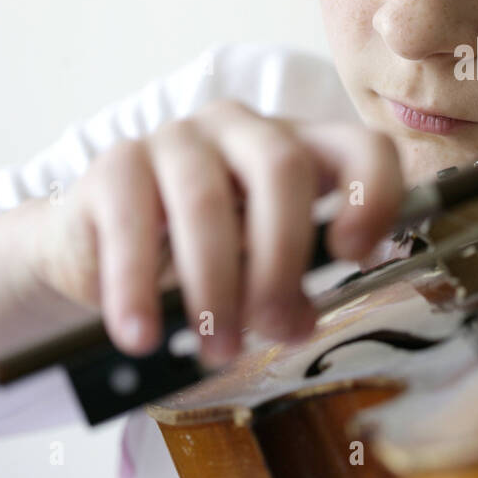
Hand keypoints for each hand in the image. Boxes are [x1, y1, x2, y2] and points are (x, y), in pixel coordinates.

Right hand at [29, 99, 404, 364]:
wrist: (104, 241)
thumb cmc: (203, 249)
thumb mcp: (260, 265)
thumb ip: (290, 286)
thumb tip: (297, 322)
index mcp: (300, 147)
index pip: (362, 147)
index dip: (373, 194)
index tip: (358, 254)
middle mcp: (243, 128)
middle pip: (282, 168)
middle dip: (281, 259)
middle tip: (271, 327)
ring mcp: (177, 139)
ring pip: (205, 199)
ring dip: (213, 287)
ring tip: (215, 348)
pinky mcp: (114, 164)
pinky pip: (129, 221)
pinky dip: (135, 288)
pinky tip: (142, 334)